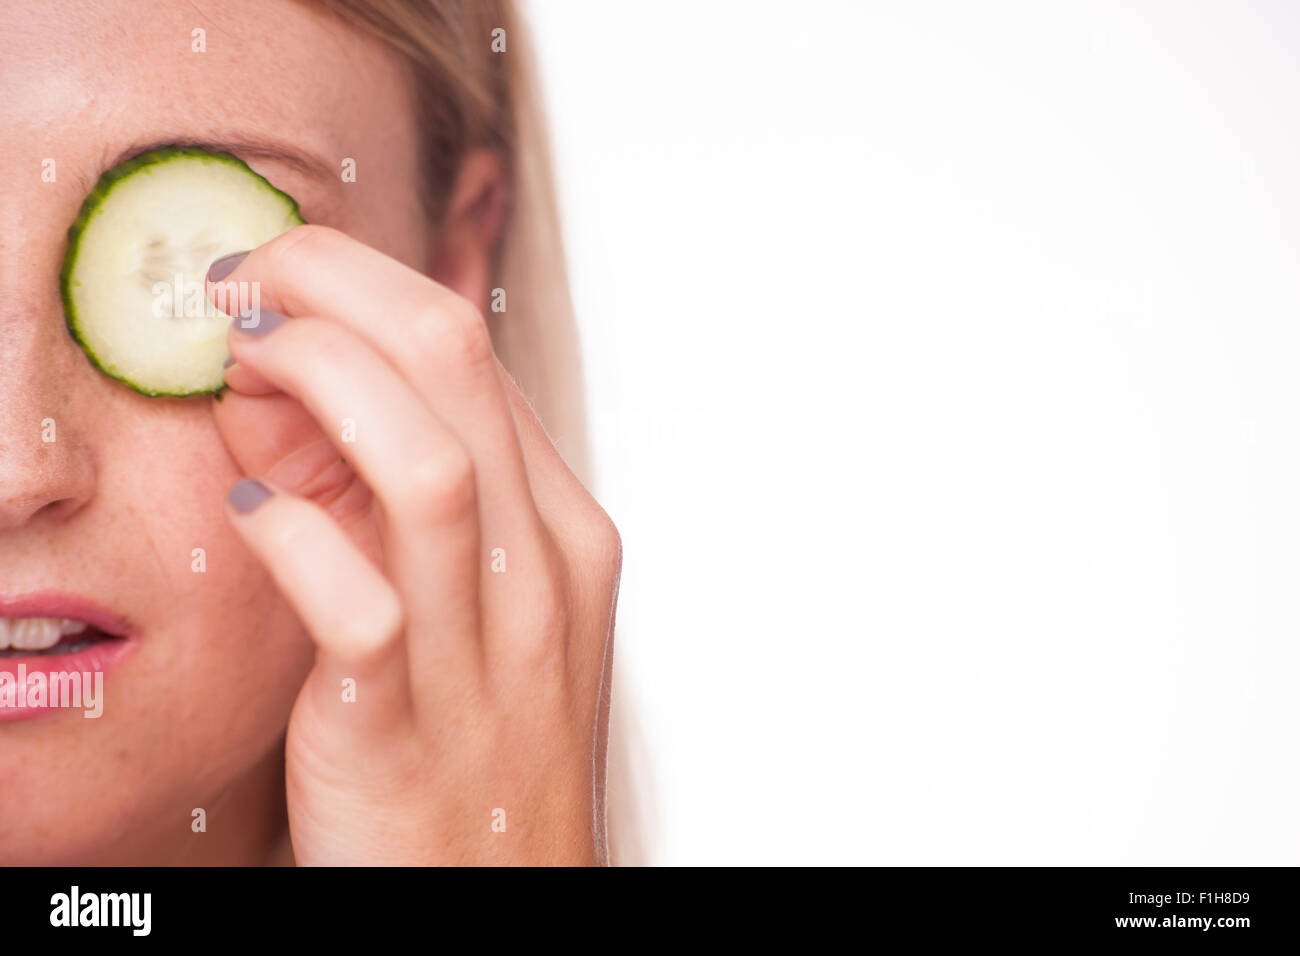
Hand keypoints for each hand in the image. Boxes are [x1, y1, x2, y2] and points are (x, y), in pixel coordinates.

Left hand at [207, 225, 620, 864]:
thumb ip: (401, 494)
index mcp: (562, 530)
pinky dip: (293, 534)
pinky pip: (358, 605)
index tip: (284, 279)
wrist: (504, 899)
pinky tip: (251, 513)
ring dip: (314, 378)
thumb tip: (293, 387)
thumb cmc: (480, 743)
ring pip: (423, 463)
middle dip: (333, 286)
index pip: (474, 354)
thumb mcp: (475, 601)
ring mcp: (485, 650)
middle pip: (454, 365)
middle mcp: (541, 572)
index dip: (363, 289)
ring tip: (243, 363)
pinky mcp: (404, 728)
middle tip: (247, 281)